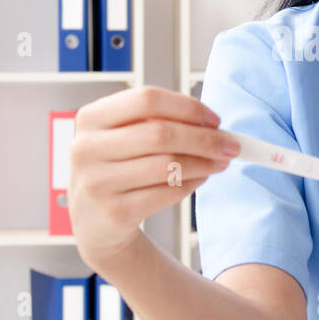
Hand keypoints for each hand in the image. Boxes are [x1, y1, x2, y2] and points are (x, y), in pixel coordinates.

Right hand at [68, 85, 241, 271]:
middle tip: (231, 145)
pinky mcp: (115, 212)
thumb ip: (160, 121)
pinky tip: (200, 178)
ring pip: (168, 165)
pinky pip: (167, 192)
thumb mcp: (125, 136)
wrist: (95, 220)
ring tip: (220, 162)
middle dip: (205, 139)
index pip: (146, 99)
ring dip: (204, 163)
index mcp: (91, 117)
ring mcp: (98, 182)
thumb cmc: (118, 168)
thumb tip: (212, 124)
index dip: (187, 107)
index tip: (214, 119)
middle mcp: (87, 148)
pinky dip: (192, 184)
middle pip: (161, 133)